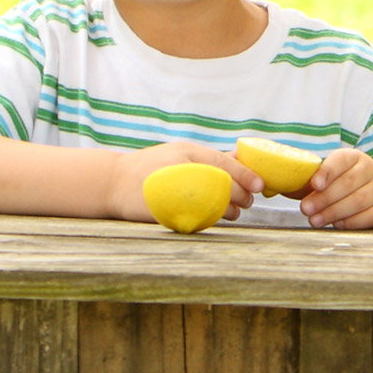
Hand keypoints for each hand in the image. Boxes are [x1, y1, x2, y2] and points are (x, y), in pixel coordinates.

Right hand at [114, 142, 262, 224]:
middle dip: (240, 195)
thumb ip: (209, 159)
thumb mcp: (180, 154)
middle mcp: (181, 168)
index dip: (244, 174)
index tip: (260, 185)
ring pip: (211, 204)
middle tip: (249, 202)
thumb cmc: (152, 167)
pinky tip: (214, 220)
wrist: (112, 182)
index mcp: (187, 152)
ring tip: (235, 213)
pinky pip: (193, 218)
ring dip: (228, 210)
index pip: (222, 162)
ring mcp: (172, 190)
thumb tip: (240, 159)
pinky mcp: (163, 210)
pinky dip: (208, 220)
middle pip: (220, 184)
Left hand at [297, 147, 372, 228]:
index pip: (340, 160)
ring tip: (315, 220)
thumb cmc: (337, 187)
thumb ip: (304, 182)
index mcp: (353, 157)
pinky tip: (338, 224)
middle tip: (306, 209)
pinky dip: (354, 221)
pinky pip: (372, 215)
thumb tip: (275, 186)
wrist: (366, 195)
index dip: (327, 172)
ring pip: (359, 200)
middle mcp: (370, 169)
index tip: (314, 185)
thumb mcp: (322, 180)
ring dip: (334, 212)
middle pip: (348, 183)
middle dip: (324, 198)